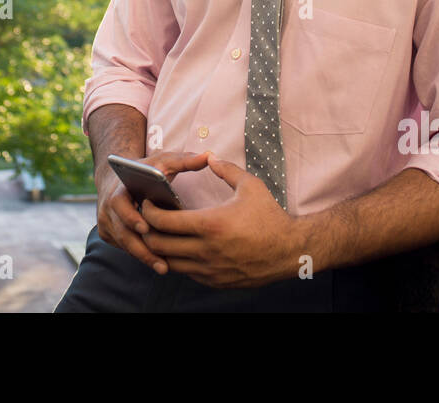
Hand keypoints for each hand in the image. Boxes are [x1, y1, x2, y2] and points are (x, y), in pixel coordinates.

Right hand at [95, 149, 209, 273]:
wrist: (119, 177)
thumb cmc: (145, 170)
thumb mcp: (163, 162)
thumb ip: (185, 161)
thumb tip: (208, 156)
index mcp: (118, 188)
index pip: (119, 204)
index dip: (130, 217)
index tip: (146, 227)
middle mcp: (107, 207)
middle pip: (122, 231)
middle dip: (141, 248)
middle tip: (160, 262)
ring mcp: (106, 222)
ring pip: (123, 243)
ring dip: (142, 256)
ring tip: (163, 268)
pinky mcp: (108, 233)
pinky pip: (123, 247)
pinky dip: (139, 254)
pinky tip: (156, 263)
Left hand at [139, 152, 307, 287]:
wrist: (291, 250)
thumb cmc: (270, 216)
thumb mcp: (251, 186)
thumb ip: (226, 169)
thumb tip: (210, 156)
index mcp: (210, 224)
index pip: (162, 222)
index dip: (148, 212)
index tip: (147, 203)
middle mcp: (206, 250)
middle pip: (159, 245)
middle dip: (147, 231)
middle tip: (148, 219)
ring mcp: (210, 269)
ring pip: (169, 262)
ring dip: (161, 249)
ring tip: (163, 234)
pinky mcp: (215, 281)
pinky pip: (186, 273)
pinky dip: (179, 261)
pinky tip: (183, 248)